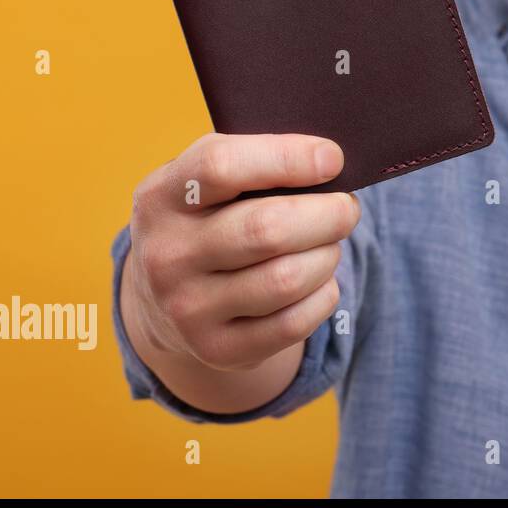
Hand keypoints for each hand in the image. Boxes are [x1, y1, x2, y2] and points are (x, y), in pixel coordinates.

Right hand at [125, 133, 360, 370]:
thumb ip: (259, 161)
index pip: (221, 167)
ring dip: (328, 256)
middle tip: (345, 208)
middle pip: (268, 229)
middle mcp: (167, 255)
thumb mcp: (211, 182)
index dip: (289, 158)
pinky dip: (324, 295)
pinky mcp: (218, 350)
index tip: (333, 159)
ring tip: (328, 244)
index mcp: (162, 197)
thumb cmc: (212, 217)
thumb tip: (331, 162)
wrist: (168, 296)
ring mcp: (188, 309)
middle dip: (328, 215)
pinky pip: (296, 322)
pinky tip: (318, 281)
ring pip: (288, 279)